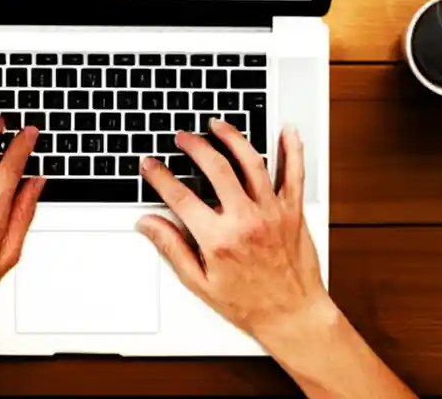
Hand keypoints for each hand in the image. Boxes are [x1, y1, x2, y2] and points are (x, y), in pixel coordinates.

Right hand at [137, 121, 413, 398]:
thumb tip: (147, 224)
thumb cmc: (248, 304)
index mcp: (218, 239)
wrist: (292, 315)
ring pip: (252, 162)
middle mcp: (245, 220)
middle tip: (183, 137)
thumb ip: (171, 248)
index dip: (160, 176)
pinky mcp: (292, 211)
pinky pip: (294, 173)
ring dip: (233, 137)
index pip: (180, 196)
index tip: (150, 164)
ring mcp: (271, 212)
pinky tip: (287, 131)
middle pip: (216, 168)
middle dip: (194, 145)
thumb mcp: (200, 283)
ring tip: (218, 125)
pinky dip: (292, 150)